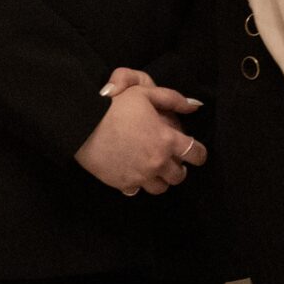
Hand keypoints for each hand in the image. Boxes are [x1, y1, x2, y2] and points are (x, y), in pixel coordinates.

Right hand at [75, 70, 203, 194]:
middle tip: (171, 160)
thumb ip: (174, 99)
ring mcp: (140, 176)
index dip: (199, 154)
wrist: (84, 124)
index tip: (195, 153)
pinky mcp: (123, 184)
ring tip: (153, 168)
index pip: (196, 154)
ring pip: (161, 188)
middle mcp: (157, 162)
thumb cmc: (116, 105)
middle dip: (178, 168)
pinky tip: (133, 172)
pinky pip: (137, 190)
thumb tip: (194, 106)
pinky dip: (138, 184)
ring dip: (160, 179)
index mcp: (167, 140)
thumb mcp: (146, 92)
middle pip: (179, 176)